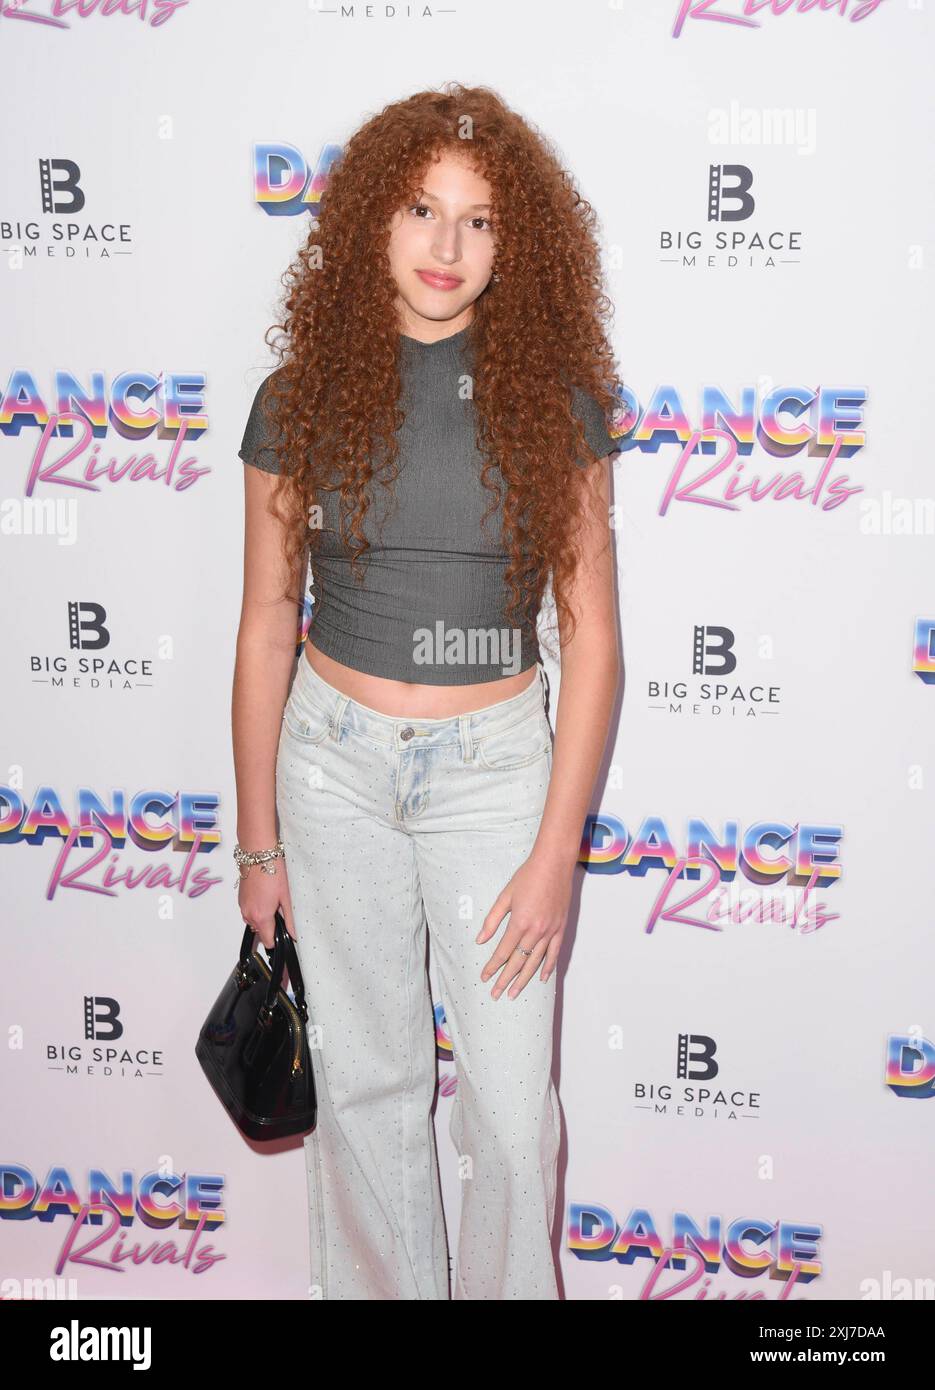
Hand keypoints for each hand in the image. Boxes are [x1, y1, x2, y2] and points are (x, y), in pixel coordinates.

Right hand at [238, 861, 297, 987]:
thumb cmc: (272, 871)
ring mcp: (243, 906)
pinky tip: (267, 893)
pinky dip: (259, 906)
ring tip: (275, 897)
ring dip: (265, 915)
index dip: (278, 939)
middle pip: (262, 931)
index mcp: (260, 917)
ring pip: (256, 920)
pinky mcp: (241, 899)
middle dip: (273, 924)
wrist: (257, 853)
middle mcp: (248, 914)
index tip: (286, 931)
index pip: (268, 942)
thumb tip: (295, 934)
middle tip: (282, 907)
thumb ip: (291, 918)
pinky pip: (251, 910)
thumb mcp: (287, 896)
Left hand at [475, 849, 571, 998]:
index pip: (503, 952)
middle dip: (505, 979)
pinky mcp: (561, 928)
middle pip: (518, 962)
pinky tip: (541, 979)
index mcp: (519, 922)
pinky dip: (548, 967)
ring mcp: (550, 931)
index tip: (484, 977)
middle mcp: (536, 931)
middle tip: (496, 994)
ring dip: (524, 979)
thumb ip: (492, 920)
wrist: (554, 864)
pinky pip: (554, 953)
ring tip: (514, 993)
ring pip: (535, 962)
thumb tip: (480, 940)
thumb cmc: (527, 876)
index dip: (492, 966)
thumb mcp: (505, 896)